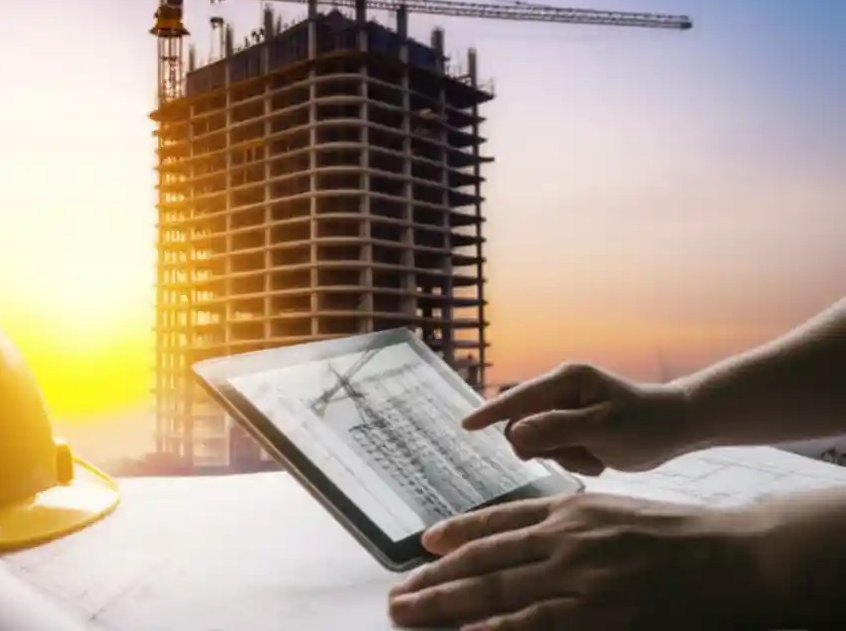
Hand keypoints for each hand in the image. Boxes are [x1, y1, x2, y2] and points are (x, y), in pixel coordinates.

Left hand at [388, 494, 760, 629]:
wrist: (732, 556)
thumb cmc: (676, 535)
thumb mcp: (612, 511)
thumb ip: (567, 520)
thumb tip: (525, 535)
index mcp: (567, 511)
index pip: (495, 523)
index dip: (454, 534)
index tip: (422, 544)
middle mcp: (563, 539)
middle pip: (482, 559)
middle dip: (433, 578)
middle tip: (397, 593)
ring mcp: (578, 577)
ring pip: (495, 591)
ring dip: (444, 603)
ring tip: (408, 613)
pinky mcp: (599, 613)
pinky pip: (536, 623)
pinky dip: (498, 629)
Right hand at [464, 363, 696, 474]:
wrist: (675, 429)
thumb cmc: (643, 424)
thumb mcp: (601, 428)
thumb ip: (556, 429)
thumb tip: (513, 433)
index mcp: (565, 380)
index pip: (517, 398)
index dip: (490, 413)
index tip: (465, 427)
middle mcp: (560, 390)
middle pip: (523, 423)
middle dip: (543, 446)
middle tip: (576, 454)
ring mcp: (565, 408)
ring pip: (538, 441)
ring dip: (562, 456)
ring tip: (594, 456)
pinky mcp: (571, 426)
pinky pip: (554, 449)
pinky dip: (573, 460)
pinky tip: (598, 458)